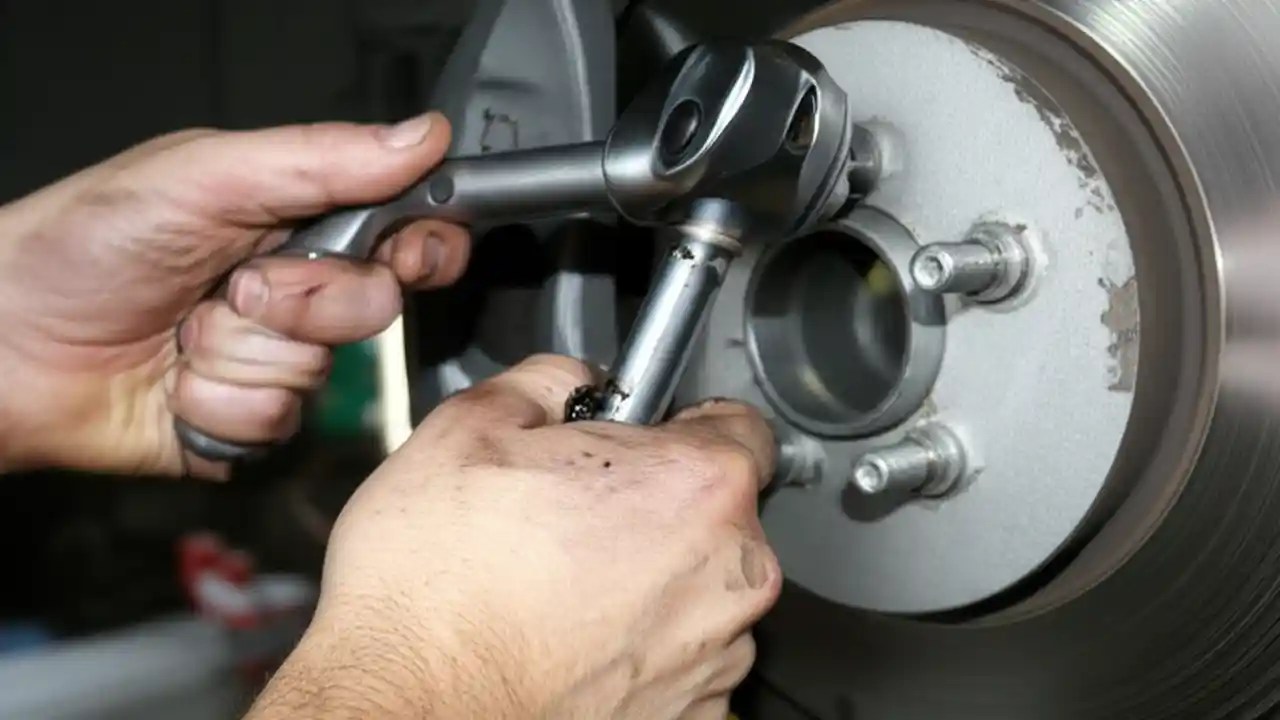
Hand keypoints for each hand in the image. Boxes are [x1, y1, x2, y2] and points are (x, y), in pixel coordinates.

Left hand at [0, 112, 469, 477]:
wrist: (1, 344)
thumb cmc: (80, 246)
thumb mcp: (205, 177)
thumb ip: (320, 158)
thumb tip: (422, 138)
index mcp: (297, 219)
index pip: (406, 232)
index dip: (422, 247)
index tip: (403, 253)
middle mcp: (295, 292)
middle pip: (375, 309)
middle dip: (304, 303)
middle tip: (238, 286)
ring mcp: (272, 360)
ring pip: (318, 375)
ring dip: (239, 355)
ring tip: (181, 332)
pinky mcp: (246, 422)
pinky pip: (275, 425)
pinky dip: (215, 406)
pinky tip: (173, 383)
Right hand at [248, 355, 781, 719]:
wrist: (405, 708)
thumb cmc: (434, 589)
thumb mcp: (468, 428)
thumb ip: (546, 380)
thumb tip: (570, 382)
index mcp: (695, 486)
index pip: (739, 425)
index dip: (680, 424)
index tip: (640, 440)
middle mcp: (727, 574)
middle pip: (716, 513)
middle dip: (655, 504)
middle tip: (569, 514)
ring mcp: (716, 655)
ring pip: (698, 590)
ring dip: (649, 580)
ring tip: (558, 584)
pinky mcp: (694, 714)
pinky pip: (682, 658)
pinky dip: (640, 647)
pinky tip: (570, 640)